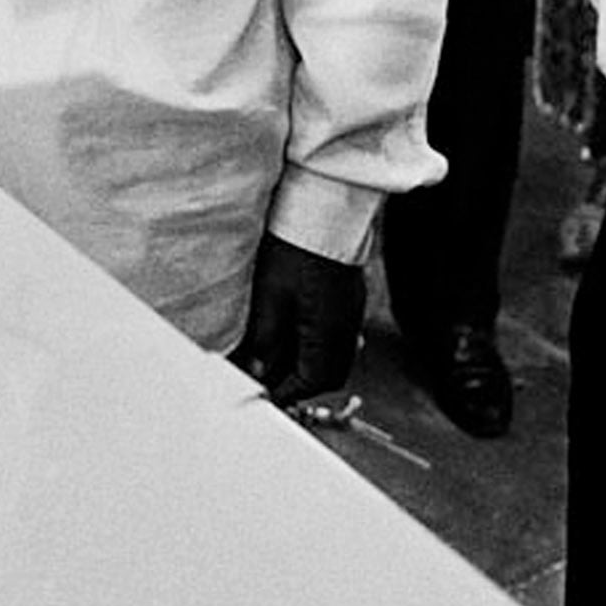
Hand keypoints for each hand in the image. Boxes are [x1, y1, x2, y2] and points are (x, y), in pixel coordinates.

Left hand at [228, 233, 365, 405]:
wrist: (324, 212)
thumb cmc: (296, 251)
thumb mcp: (270, 300)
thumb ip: (264, 342)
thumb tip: (256, 371)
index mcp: (328, 338)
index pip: (308, 383)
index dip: (281, 392)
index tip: (259, 393)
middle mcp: (346, 332)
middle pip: (323, 375)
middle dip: (294, 382)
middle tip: (263, 378)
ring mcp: (350, 315)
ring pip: (329, 357)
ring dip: (302, 362)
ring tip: (271, 356)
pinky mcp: (348, 300)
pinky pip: (333, 336)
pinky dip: (311, 343)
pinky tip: (290, 332)